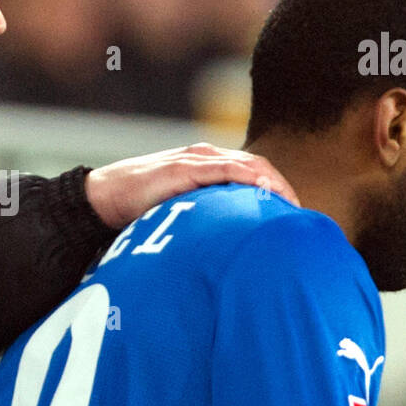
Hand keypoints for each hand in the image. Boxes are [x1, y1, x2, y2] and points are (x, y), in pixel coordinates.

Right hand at [84, 143, 299, 229]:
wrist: (107, 197)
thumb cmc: (142, 207)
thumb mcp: (181, 211)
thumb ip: (205, 218)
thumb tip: (229, 249)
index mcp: (208, 165)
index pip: (254, 170)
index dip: (277, 187)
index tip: (292, 213)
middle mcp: (206, 156)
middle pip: (257, 165)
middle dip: (281, 186)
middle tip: (299, 212)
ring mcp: (196, 159)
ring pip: (246, 164)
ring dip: (271, 181)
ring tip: (288, 203)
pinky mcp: (185, 167)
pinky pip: (225, 168)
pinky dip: (247, 177)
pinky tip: (263, 189)